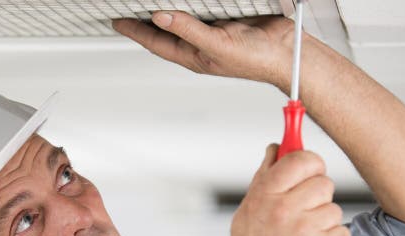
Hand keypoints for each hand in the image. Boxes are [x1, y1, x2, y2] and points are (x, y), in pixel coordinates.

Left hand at [112, 12, 296, 88]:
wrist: (286, 51)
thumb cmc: (255, 60)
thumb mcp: (215, 46)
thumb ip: (188, 31)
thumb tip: (161, 18)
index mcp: (192, 55)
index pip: (155, 42)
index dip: (135, 32)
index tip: (118, 21)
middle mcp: (199, 43)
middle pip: (165, 29)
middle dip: (146, 19)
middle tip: (128, 8)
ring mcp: (212, 29)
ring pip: (183, 16)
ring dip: (168, 7)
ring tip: (150, 0)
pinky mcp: (226, 16)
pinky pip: (204, 5)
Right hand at [227, 145, 350, 235]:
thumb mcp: (247, 212)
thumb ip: (264, 177)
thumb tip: (275, 148)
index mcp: (265, 196)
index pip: (302, 159)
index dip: (309, 164)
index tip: (307, 171)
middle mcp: (284, 210)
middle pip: (324, 183)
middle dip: (316, 198)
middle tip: (299, 216)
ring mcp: (306, 231)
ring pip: (334, 210)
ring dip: (322, 225)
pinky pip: (342, 234)